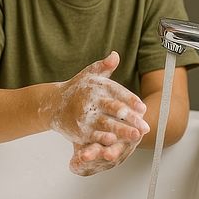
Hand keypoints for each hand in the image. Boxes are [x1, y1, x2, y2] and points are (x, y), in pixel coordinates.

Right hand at [39, 52, 149, 173]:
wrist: (53, 104)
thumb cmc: (77, 90)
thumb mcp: (88, 75)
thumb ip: (104, 67)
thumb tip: (115, 55)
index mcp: (96, 86)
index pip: (117, 92)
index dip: (131, 100)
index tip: (143, 108)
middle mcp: (90, 100)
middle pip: (114, 109)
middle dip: (130, 118)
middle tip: (145, 126)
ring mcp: (84, 116)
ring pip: (106, 124)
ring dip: (122, 130)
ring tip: (136, 136)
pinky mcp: (80, 130)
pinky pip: (93, 135)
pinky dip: (103, 139)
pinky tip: (113, 142)